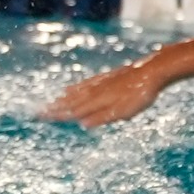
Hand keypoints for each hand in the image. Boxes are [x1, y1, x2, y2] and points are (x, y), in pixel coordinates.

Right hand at [42, 64, 162, 127]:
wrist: (153, 70)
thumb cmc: (140, 95)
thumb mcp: (123, 111)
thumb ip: (102, 117)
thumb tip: (82, 123)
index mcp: (97, 101)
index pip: (73, 110)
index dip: (57, 114)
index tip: (42, 116)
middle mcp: (95, 92)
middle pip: (71, 101)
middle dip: (56, 107)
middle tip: (40, 111)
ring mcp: (100, 83)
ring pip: (77, 92)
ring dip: (64, 98)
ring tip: (54, 101)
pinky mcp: (107, 77)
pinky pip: (86, 84)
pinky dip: (76, 87)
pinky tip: (72, 87)